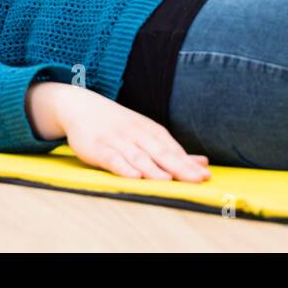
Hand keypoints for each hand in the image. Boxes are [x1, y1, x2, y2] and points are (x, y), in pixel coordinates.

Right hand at [49, 84, 210, 181]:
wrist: (82, 106)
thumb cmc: (119, 124)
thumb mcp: (147, 132)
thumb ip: (173, 150)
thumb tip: (203, 164)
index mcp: (150, 131)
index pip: (173, 149)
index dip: (189, 164)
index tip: (205, 176)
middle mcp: (136, 134)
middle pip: (160, 153)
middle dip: (179, 167)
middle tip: (196, 179)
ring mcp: (117, 141)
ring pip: (138, 157)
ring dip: (153, 169)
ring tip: (168, 180)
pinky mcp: (98, 148)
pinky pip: (112, 159)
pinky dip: (123, 167)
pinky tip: (134, 176)